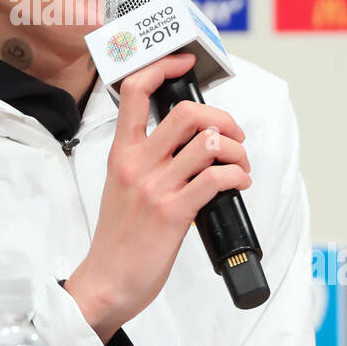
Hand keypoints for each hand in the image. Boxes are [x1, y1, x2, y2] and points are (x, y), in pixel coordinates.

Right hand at [65, 52, 250, 341]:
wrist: (106, 282)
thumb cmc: (117, 240)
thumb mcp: (119, 189)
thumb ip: (144, 164)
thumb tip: (186, 148)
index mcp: (122, 154)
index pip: (135, 92)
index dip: (162, 68)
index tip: (182, 63)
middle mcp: (136, 164)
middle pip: (185, 113)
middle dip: (222, 118)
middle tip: (233, 136)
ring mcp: (154, 188)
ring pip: (207, 144)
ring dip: (236, 152)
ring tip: (240, 166)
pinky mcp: (172, 214)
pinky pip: (215, 180)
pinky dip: (237, 178)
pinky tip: (238, 186)